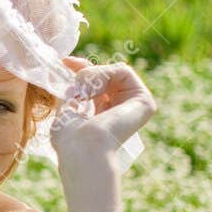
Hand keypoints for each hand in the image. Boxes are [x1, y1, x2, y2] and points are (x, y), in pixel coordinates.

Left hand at [50, 56, 155, 170]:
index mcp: (104, 116)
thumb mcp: (68, 108)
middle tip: (74, 82)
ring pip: (114, 71)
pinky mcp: (145, 102)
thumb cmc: (70, 138)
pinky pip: (123, 71)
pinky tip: (93, 91)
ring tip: (82, 93)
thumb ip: (75, 90)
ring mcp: (135, 107)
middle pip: (107, 75)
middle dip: (87, 71)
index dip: (82, 69)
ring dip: (92, 76)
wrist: (83, 149)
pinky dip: (103, 74)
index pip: (98, 84)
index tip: (65, 62)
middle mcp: (122, 111)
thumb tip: (73, 68)